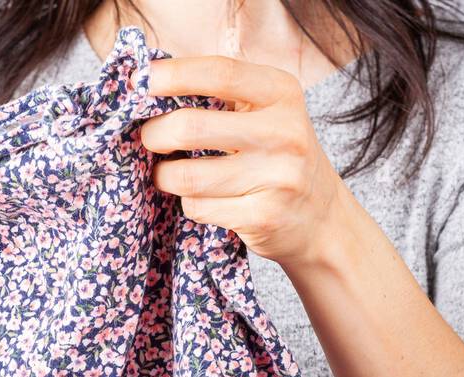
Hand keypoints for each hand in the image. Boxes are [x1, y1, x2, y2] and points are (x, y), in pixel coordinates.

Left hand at [141, 56, 347, 269]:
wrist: (321, 216)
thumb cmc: (277, 156)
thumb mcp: (265, 113)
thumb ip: (222, 96)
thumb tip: (152, 87)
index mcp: (281, 93)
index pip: (219, 73)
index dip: (173, 75)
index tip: (142, 82)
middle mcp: (284, 132)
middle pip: (191, 127)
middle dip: (154, 134)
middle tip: (149, 139)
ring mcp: (278, 176)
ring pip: (188, 176)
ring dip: (165, 176)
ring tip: (168, 173)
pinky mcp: (265, 215)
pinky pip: (199, 207)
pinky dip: (188, 203)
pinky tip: (200, 198)